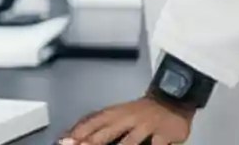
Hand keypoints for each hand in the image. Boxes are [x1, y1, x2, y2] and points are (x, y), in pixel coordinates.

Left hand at [60, 95, 194, 144]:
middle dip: (91, 142)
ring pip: (129, 142)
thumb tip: (77, 134)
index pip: (93, 123)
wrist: (172, 99)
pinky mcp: (164, 134)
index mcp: (116, 113)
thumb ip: (102, 124)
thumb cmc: (142, 111)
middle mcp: (128, 119)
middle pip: (106, 133)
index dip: (79, 132)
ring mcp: (146, 126)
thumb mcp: (120, 113)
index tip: (66, 141)